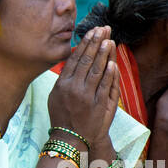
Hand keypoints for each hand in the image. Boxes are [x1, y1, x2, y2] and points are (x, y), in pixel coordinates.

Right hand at [48, 27, 118, 150]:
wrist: (69, 138)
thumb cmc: (62, 116)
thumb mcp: (55, 96)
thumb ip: (64, 79)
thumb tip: (71, 60)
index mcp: (61, 85)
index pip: (74, 59)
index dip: (84, 44)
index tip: (91, 32)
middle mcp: (72, 88)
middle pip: (85, 61)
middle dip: (95, 43)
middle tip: (103, 29)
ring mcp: (85, 96)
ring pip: (96, 70)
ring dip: (103, 54)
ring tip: (109, 39)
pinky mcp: (97, 104)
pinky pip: (104, 85)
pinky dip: (109, 73)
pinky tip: (112, 61)